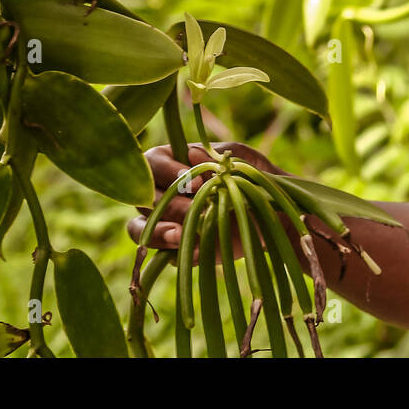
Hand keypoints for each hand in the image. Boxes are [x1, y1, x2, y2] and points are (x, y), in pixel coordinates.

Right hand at [127, 141, 287, 253]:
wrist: (269, 210)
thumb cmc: (252, 176)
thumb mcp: (243, 159)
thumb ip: (219, 156)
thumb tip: (192, 155)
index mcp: (171, 161)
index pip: (151, 163)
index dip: (169, 173)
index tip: (196, 184)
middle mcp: (160, 190)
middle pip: (144, 197)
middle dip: (170, 205)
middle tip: (195, 210)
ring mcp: (164, 220)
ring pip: (139, 227)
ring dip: (158, 231)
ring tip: (181, 235)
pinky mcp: (174, 246)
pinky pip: (162, 253)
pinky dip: (175, 252)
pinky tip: (198, 251)